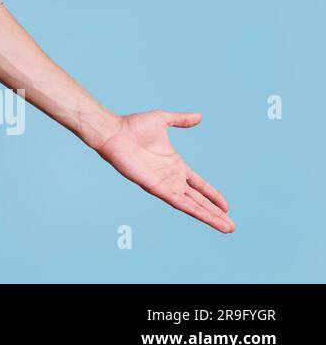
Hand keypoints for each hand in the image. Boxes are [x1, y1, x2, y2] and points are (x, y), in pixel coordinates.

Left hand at [92, 110, 234, 233]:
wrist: (114, 132)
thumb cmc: (133, 126)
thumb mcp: (163, 119)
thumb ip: (181, 119)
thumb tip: (199, 116)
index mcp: (175, 164)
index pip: (199, 184)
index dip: (213, 194)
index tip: (226, 206)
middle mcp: (171, 177)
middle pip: (198, 199)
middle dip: (215, 212)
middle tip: (231, 225)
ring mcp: (164, 184)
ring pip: (192, 205)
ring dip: (210, 217)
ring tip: (227, 228)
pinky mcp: (156, 188)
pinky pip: (180, 203)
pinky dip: (195, 211)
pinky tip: (207, 218)